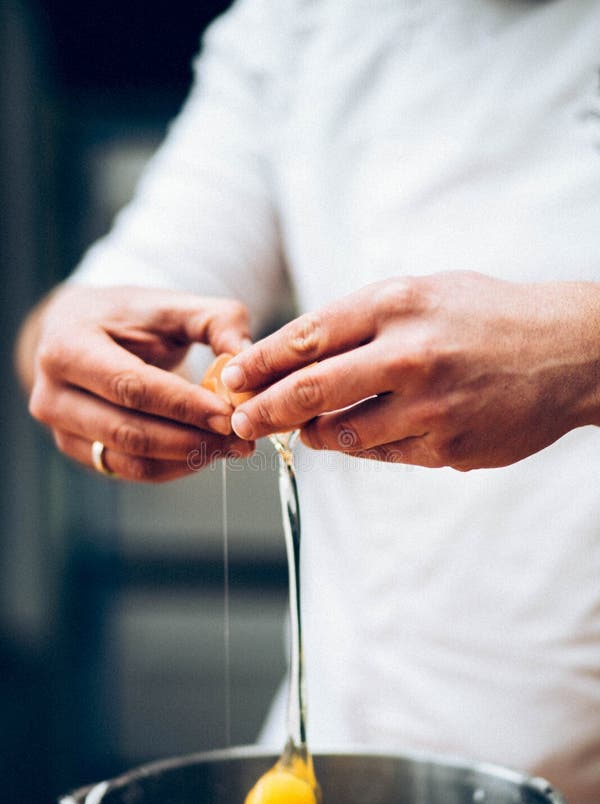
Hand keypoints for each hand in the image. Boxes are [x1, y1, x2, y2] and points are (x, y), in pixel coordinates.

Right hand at [25, 284, 254, 480]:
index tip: (228, 415)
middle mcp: (53, 393)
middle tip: (240, 439)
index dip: (181, 406)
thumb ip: (215, 321)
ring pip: (131, 460)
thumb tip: (245, 355)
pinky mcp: (79, 452)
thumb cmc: (131, 318)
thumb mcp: (171, 306)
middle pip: (129, 431)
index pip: (130, 386)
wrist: (82, 332)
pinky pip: (130, 472)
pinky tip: (206, 453)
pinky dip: (174, 467)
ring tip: (231, 448)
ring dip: (187, 458)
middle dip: (191, 439)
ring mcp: (61, 429)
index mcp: (68, 347)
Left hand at [220, 271, 599, 469]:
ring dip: (317, 434)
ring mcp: (432, 406)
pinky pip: (385, 454)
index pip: (306, 337)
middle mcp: (410, 354)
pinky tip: (368, 433)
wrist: (569, 352)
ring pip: (344, 434)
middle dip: (264, 411)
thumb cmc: (485, 316)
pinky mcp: (450, 447)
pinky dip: (366, 446)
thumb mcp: (422, 293)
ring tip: (308, 429)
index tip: (233, 379)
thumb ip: (360, 321)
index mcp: (397, 305)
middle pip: (311, 391)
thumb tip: (293, 355)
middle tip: (241, 423)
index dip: (260, 363)